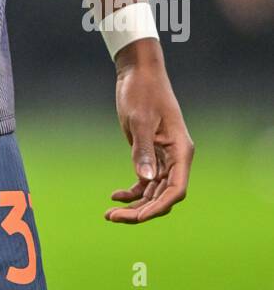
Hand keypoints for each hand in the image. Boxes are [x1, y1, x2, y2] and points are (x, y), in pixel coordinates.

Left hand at [106, 40, 193, 223]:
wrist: (137, 72)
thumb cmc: (142, 90)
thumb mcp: (139, 120)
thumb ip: (143, 150)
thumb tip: (145, 179)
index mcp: (180, 150)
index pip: (176, 189)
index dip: (159, 207)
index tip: (137, 217)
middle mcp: (176, 157)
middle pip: (164, 196)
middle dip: (141, 211)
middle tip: (113, 218)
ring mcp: (164, 157)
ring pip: (154, 192)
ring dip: (135, 205)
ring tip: (110, 214)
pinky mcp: (151, 153)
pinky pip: (145, 181)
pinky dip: (132, 191)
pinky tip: (115, 196)